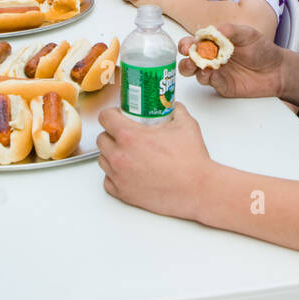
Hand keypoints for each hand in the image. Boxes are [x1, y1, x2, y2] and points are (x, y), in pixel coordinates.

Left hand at [96, 104, 214, 221]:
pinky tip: (129, 171)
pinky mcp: (123, 193)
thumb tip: (172, 106)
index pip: (105, 117)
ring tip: (129, 153)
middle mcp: (120, 156)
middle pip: (101, 138)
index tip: (119, 117)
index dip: (112, 114)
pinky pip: (108, 180)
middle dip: (112, 134)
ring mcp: (119, 176)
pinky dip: (115, 175)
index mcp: (130, 136)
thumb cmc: (191, 161)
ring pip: (103, 159)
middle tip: (127, 135)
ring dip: (112, 154)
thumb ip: (175, 110)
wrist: (196, 190)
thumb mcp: (186, 124)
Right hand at [177, 23, 284, 99]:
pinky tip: (213, 74)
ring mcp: (216, 72)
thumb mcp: (248, 34)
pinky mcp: (222, 85)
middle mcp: (212, 58)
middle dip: (185, 59)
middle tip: (191, 57)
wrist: (277, 70)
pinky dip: (208, 78)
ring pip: (195, 73)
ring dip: (193, 69)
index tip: (189, 46)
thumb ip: (231, 30)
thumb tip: (214, 30)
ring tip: (201, 66)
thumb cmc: (262, 49)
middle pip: (189, 59)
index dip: (187, 44)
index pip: (194, 42)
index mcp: (215, 43)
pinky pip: (210, 83)